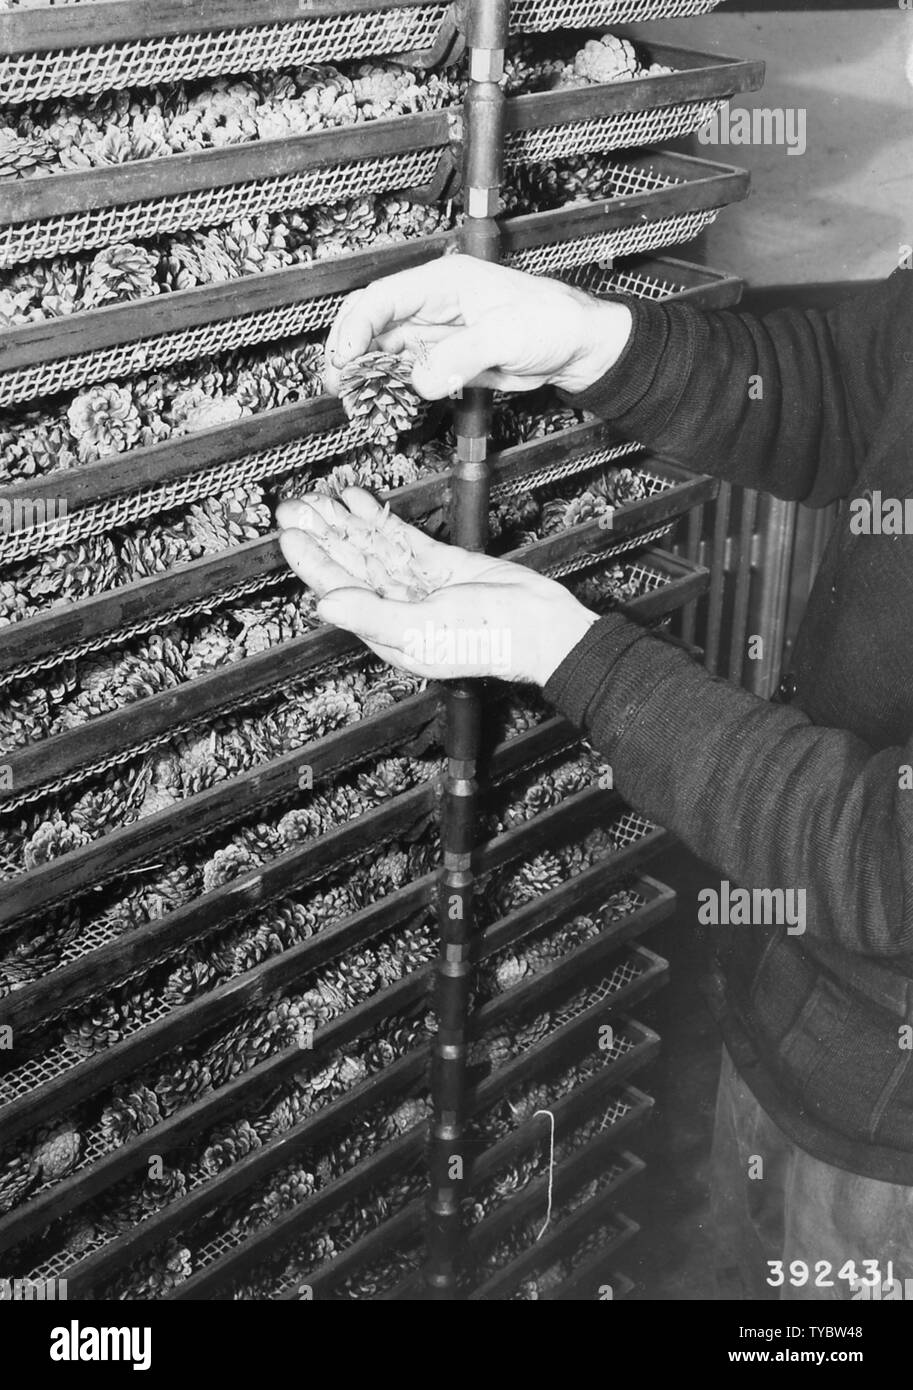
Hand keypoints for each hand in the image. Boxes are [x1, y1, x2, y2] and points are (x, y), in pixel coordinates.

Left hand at [277, 488, 598, 685]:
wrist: (542, 627)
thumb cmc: (489, 640)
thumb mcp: (424, 629)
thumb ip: (372, 616)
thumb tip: (325, 605)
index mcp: (386, 631)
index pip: (339, 591)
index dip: (313, 562)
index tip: (290, 535)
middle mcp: (396, 607)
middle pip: (350, 566)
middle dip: (323, 536)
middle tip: (294, 508)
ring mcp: (418, 584)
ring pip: (373, 549)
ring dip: (346, 523)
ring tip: (320, 498)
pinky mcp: (441, 565)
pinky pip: (403, 539)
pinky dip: (380, 520)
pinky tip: (360, 500)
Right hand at [323, 255, 632, 399]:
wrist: (577, 347)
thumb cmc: (551, 322)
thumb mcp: (507, 335)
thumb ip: (461, 356)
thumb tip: (422, 380)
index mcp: (442, 284)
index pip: (382, 298)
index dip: (356, 327)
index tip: (346, 358)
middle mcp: (431, 306)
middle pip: (372, 322)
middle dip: (349, 350)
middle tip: (337, 384)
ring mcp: (435, 334)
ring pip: (383, 350)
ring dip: (365, 374)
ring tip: (353, 399)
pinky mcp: (444, 360)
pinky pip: (405, 373)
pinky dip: (389, 388)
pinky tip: (381, 404)